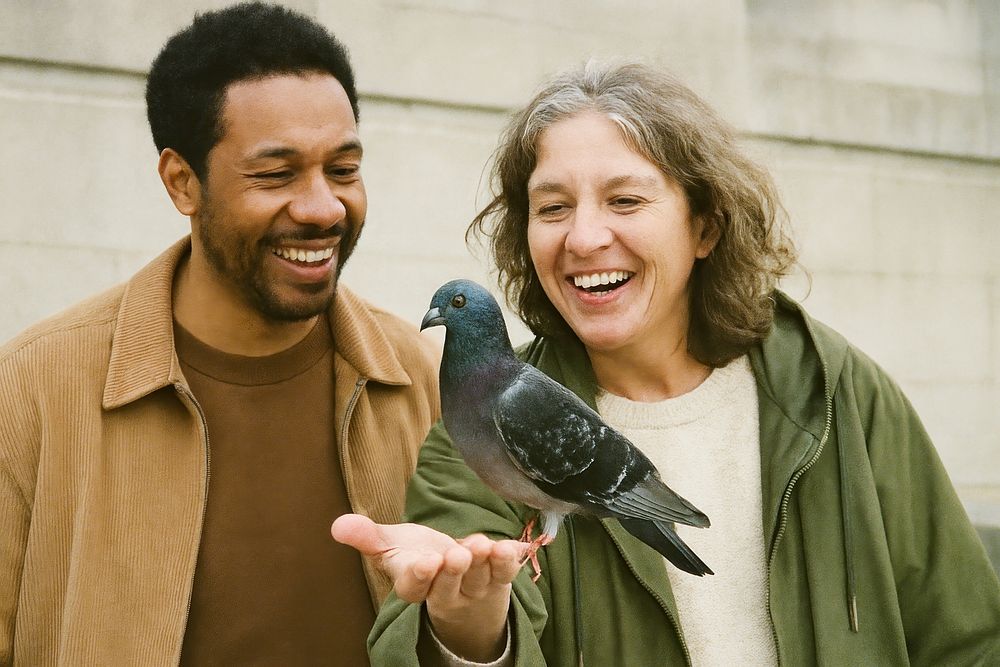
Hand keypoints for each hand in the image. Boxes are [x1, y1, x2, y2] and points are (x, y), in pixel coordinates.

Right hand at [332, 514, 526, 660]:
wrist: (454, 573)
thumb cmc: (418, 555)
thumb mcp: (392, 545)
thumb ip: (367, 537)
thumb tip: (337, 526)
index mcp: (413, 584)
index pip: (414, 587)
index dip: (420, 576)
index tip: (427, 561)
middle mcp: (443, 591)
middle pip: (448, 587)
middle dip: (453, 571)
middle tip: (457, 554)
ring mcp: (472, 589)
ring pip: (478, 580)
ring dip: (482, 563)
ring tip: (483, 544)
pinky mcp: (497, 580)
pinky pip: (504, 574)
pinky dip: (508, 560)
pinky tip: (510, 546)